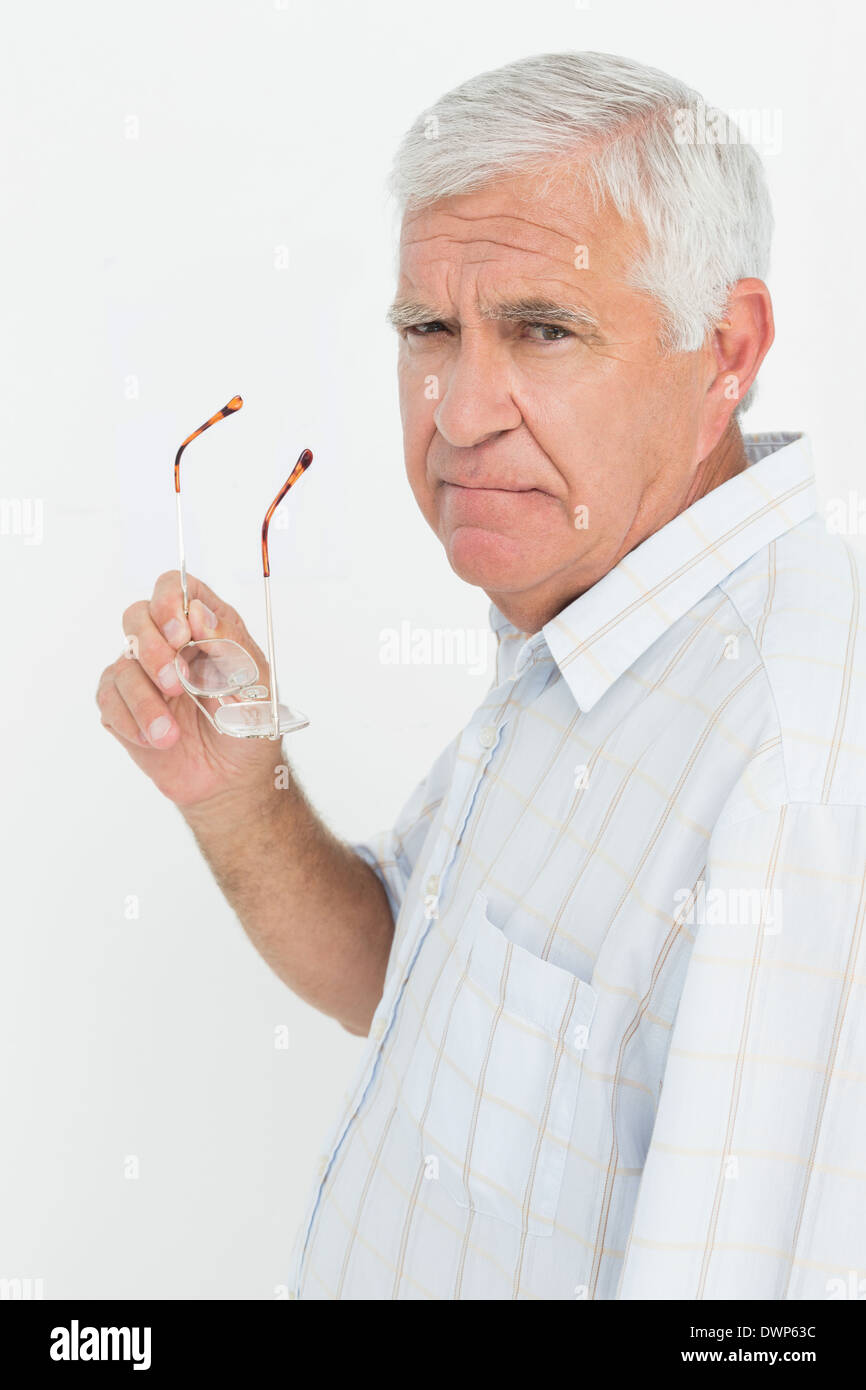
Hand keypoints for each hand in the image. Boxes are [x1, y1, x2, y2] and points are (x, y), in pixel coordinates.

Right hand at [96, 571, 280, 807]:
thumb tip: (198, 612)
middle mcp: (168, 646)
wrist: (232, 780)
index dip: (170, 602)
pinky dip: (132, 720)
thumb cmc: (248, 728)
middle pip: (137, 616)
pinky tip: (157, 740)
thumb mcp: (255, 685)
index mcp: (203, 629)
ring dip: (145, 700)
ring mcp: (142, 675)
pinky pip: (109, 700)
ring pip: (122, 665)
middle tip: (175, 683)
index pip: (174, 589)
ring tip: (170, 733)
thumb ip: (229, 644)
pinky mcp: (122, 707)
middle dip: (152, 648)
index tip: (182, 633)